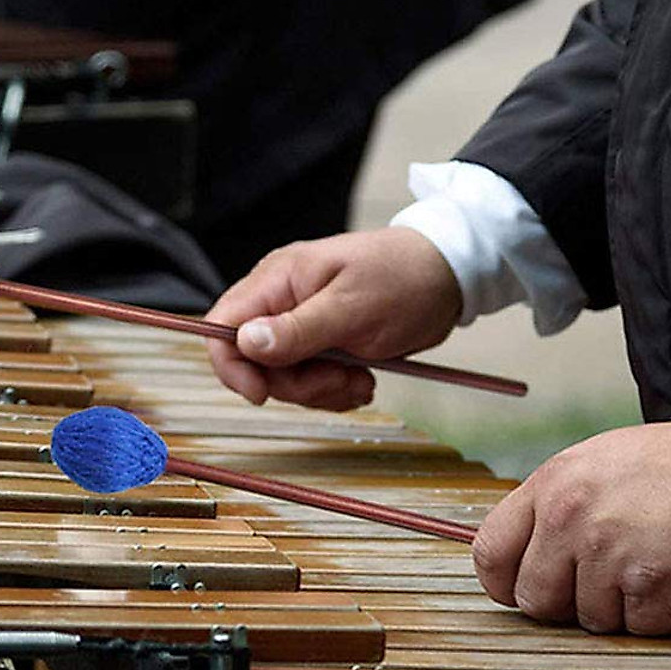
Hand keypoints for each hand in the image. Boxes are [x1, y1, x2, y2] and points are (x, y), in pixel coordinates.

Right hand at [205, 226, 462, 409]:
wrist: (447, 276)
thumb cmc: (403, 277)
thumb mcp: (352, 307)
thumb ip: (297, 329)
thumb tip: (242, 342)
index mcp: (279, 279)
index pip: (223, 325)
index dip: (233, 366)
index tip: (263, 393)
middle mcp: (283, 300)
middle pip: (254, 362)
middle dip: (296, 384)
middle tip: (339, 378)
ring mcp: (303, 323)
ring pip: (284, 378)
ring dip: (322, 390)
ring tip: (360, 377)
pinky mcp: (323, 343)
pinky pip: (311, 381)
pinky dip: (335, 390)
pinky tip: (364, 378)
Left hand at [473, 421, 670, 634]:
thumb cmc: (666, 464)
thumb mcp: (590, 463)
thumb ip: (553, 503)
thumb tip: (526, 547)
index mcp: (550, 486)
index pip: (491, 551)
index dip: (502, 582)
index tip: (519, 588)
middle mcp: (571, 521)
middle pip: (534, 599)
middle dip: (561, 603)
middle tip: (595, 583)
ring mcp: (610, 555)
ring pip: (588, 619)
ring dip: (615, 607)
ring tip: (641, 565)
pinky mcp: (653, 588)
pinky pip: (636, 629)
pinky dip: (654, 615)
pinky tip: (669, 577)